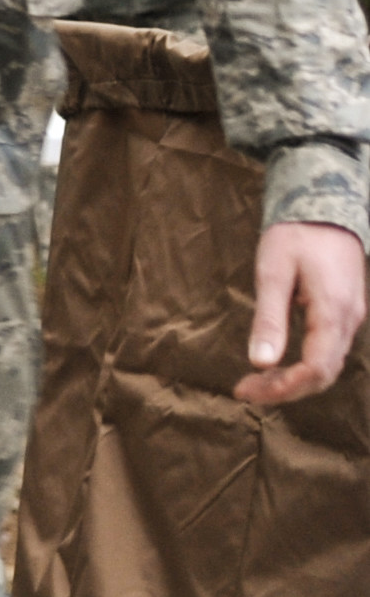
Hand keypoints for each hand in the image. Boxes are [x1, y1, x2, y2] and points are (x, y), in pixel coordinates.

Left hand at [237, 220, 366, 406]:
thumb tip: (260, 361)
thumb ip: (269, 318)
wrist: (325, 207)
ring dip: (294, 379)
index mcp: (333, 312)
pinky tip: (279, 364)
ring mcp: (351, 316)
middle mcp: (349, 319)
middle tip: (245, 390)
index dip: (283, 387)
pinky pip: (329, 350)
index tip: (245, 390)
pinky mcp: (345, 311)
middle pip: (324, 373)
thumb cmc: (295, 237)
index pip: (316, 369)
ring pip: (328, 364)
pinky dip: (304, 365)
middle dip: (285, 389)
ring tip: (255, 382)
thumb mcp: (274, 274)